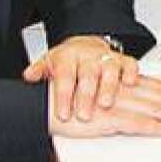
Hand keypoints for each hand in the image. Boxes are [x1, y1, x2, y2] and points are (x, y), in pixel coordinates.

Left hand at [23, 35, 138, 122]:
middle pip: (87, 74)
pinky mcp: (122, 60)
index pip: (65, 76)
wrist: (84, 46)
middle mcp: (88, 56)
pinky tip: (130, 84)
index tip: (63, 114)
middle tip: (84, 115)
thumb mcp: (48, 64)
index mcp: (67, 57)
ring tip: (105, 104)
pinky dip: (131, 73)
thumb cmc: (67, 62)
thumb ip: (39, 71)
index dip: (64, 96)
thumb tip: (29, 76)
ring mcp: (106, 57)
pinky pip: (130, 64)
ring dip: (109, 87)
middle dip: (86, 96)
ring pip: (109, 69)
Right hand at [48, 74, 160, 137]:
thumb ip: (122, 101)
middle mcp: (125, 90)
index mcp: (124, 84)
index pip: (160, 86)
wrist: (44, 103)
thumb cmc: (71, 101)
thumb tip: (142, 109)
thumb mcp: (102, 96)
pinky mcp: (108, 119)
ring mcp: (118, 104)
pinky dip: (157, 126)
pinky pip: (138, 123)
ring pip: (156, 107)